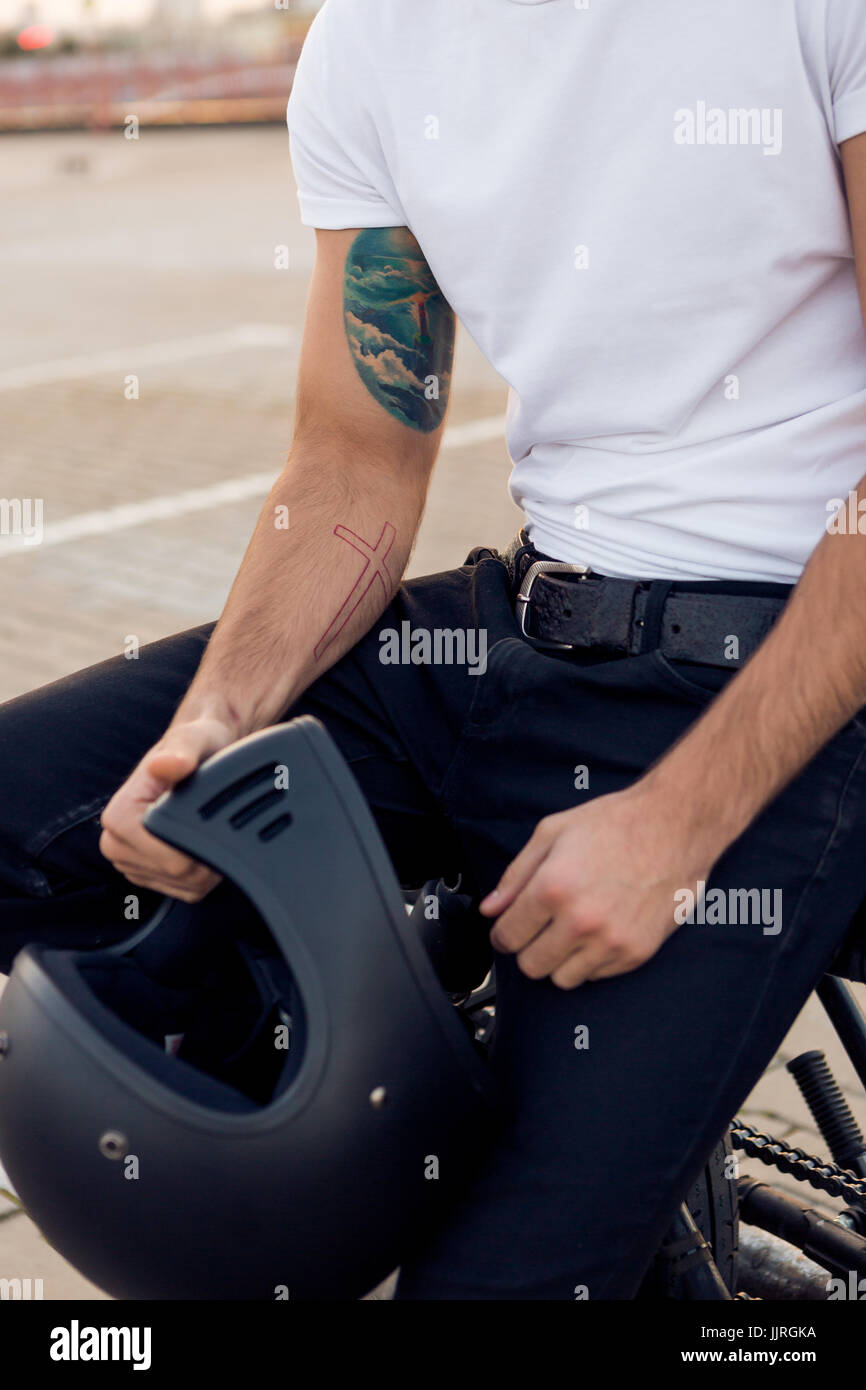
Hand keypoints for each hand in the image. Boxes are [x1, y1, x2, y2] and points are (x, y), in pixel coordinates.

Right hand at [99, 715, 235, 901]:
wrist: (194, 755)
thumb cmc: (195, 746)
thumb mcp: (193, 741)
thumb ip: (182, 752)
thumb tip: (165, 764)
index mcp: (118, 818)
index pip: (172, 858)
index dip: (204, 844)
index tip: (214, 818)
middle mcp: (115, 845)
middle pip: (179, 874)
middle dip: (208, 854)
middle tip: (217, 818)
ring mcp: (130, 864)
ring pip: (186, 885)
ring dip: (209, 863)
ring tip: (209, 826)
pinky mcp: (147, 876)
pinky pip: (187, 890)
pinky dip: (205, 873)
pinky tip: (204, 843)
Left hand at [479, 786, 715, 988]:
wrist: (676, 826)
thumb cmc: (614, 823)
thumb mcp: (553, 833)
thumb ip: (516, 875)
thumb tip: (490, 910)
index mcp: (554, 887)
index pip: (507, 937)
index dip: (502, 933)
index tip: (508, 928)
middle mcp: (581, 920)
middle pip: (531, 965)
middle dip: (528, 947)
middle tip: (540, 927)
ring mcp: (611, 941)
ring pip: (562, 979)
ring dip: (558, 959)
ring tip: (570, 929)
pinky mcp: (636, 953)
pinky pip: (596, 976)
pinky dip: (590, 960)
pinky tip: (598, 929)